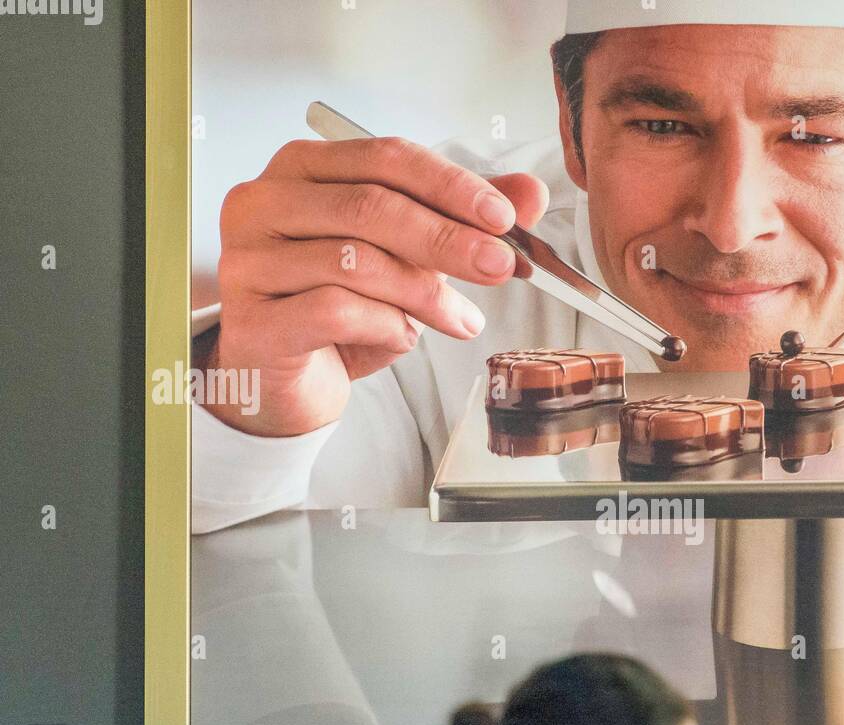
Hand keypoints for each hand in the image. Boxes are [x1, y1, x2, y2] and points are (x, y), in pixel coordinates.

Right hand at [208, 137, 548, 435]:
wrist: (288, 382)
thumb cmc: (339, 311)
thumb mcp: (406, 258)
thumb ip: (460, 220)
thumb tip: (528, 196)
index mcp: (303, 168)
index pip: (386, 158)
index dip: (451, 186)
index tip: (503, 217)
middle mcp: (265, 203)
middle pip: (371, 206)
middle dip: (448, 238)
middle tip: (499, 266)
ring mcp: (251, 260)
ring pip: (357, 261)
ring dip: (425, 293)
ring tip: (461, 319)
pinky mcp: (255, 320)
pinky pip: (336, 311)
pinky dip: (387, 326)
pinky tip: (405, 337)